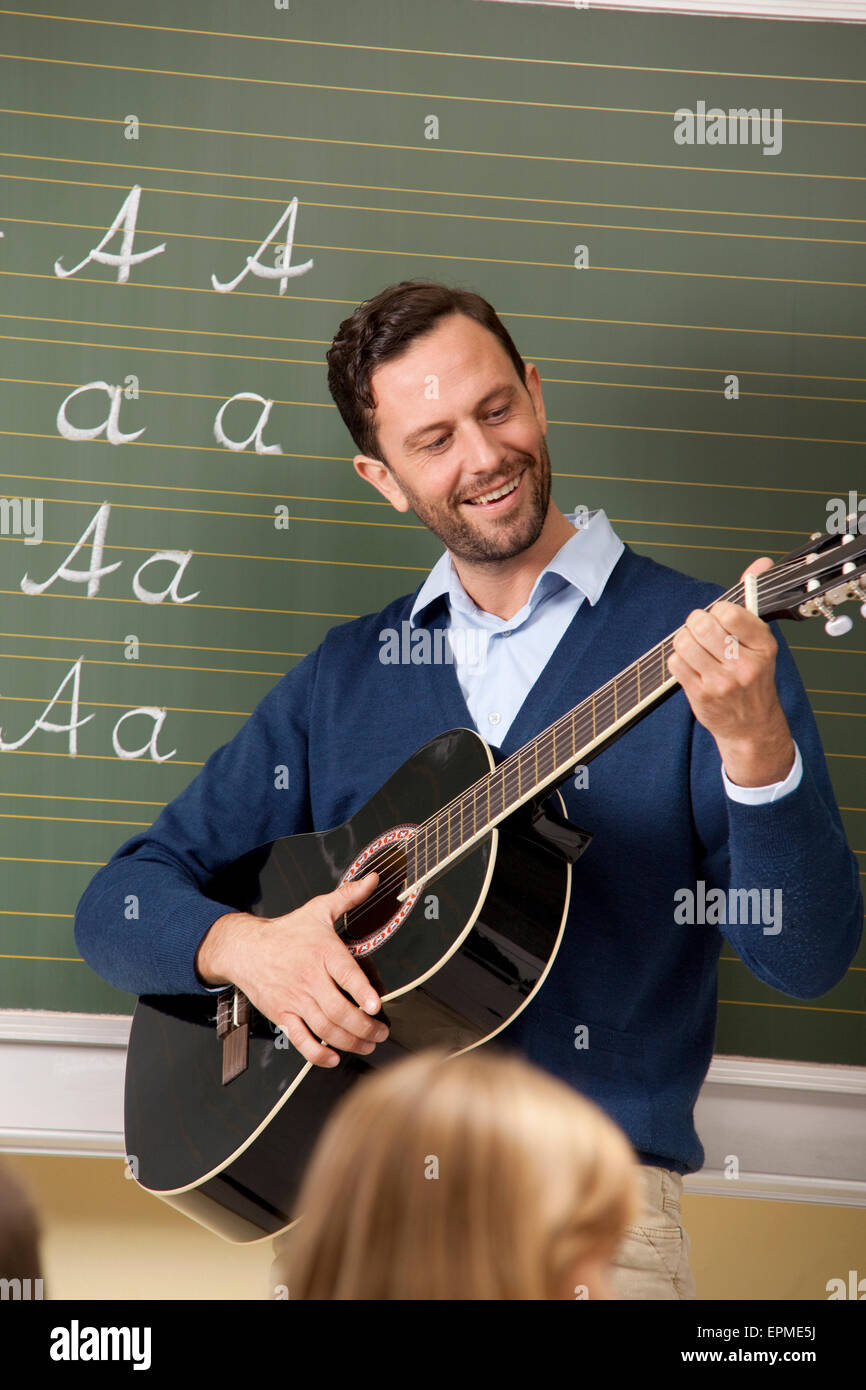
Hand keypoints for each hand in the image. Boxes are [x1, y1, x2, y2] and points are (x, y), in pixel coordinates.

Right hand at [196, 871, 389, 1066]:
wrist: (244, 948)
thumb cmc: (286, 931)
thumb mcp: (318, 909)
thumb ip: (349, 896)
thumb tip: (374, 879)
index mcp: (322, 951)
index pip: (345, 973)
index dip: (362, 991)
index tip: (376, 1005)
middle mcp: (309, 977)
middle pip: (339, 1009)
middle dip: (365, 1027)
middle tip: (381, 1032)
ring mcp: (294, 998)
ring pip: (325, 1028)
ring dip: (350, 1041)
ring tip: (367, 1044)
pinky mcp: (282, 1014)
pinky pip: (300, 1039)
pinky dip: (318, 1054)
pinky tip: (334, 1056)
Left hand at [666, 557, 795, 786]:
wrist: (752, 727)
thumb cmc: (753, 678)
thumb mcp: (760, 642)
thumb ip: (752, 602)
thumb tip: (760, 563)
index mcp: (764, 646)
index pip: (729, 611)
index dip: (717, 611)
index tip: (720, 618)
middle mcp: (745, 665)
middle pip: (702, 624)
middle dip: (696, 622)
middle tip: (702, 631)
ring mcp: (722, 682)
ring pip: (684, 642)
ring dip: (684, 640)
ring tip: (695, 647)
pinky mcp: (701, 695)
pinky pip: (675, 662)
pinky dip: (678, 659)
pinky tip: (690, 664)